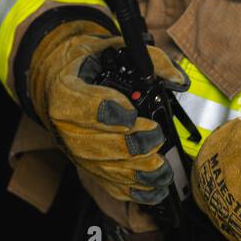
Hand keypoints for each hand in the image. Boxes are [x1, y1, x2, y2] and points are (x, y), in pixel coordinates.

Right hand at [28, 20, 188, 203]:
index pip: (83, 107)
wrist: (61, 81)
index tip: (131, 112)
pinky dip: (134, 191)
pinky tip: (155, 189)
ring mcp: (75, 150)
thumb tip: (178, 80)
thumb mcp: (113, 49)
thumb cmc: (89, 65)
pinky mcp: (88, 166)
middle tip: (155, 137)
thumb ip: (150, 60)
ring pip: (105, 169)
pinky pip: (109, 184)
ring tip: (162, 168)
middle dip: (132, 146)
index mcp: (66, 93)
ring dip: (136, 173)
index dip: (110, 112)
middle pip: (97, 146)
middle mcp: (66, 127)